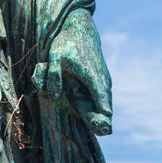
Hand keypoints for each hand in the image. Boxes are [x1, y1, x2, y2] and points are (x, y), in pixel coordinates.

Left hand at [32, 9, 111, 134]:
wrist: (80, 31)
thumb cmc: (65, 44)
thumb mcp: (54, 57)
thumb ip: (53, 76)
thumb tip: (54, 96)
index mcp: (89, 72)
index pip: (99, 91)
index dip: (102, 104)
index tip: (106, 117)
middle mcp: (101, 76)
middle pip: (106, 99)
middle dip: (106, 115)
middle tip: (104, 131)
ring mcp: (104, 77)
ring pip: (108, 98)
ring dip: (106, 112)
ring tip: (104, 129)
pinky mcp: (104, 78)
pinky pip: (106, 95)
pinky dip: (105, 105)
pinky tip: (101, 118)